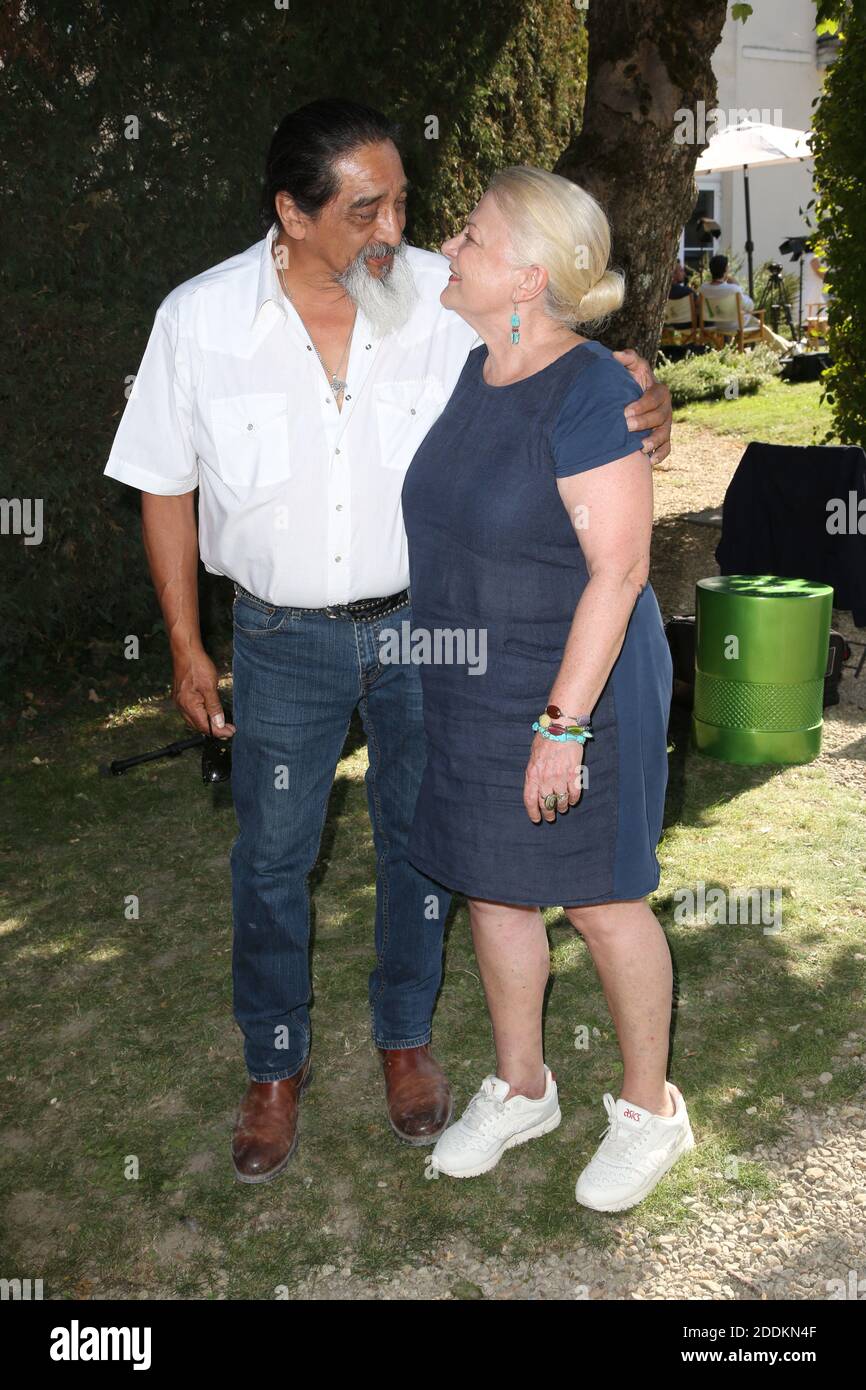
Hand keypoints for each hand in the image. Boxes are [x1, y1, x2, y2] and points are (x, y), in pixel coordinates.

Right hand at [172, 649, 235, 737]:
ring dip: (207, 725)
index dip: (219, 732)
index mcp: (188, 705)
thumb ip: (214, 707)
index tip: (231, 732)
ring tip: (221, 726)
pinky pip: (190, 712)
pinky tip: (208, 715)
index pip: (204, 726)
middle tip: (229, 730)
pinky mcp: (180, 696)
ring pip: (193, 720)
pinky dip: (201, 717)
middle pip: (198, 726)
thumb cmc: (197, 666)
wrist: (185, 651)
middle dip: (214, 730)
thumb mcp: (210, 687)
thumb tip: (219, 723)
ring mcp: (179, 701)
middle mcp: (181, 706)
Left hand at [523, 734, 584, 823]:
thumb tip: (536, 786)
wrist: (561, 727)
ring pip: (561, 800)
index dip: (533, 812)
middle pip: (546, 803)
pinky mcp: (573, 774)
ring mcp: (560, 777)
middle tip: (551, 817)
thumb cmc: (545, 739)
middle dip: (548, 813)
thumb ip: (534, 772)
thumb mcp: (533, 756)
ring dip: (562, 806)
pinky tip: (572, 800)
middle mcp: (545, 778)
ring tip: (562, 808)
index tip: (536, 819)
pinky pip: (574, 793)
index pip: (530, 799)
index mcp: (532, 774)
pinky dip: (573, 799)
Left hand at [614, 349, 672, 464]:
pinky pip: (666, 449)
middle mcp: (666, 409)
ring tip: (641, 447)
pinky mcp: (663, 439)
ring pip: (664, 435)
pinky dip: (660, 456)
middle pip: (660, 418)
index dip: (642, 405)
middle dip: (644, 423)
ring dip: (653, 442)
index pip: (654, 398)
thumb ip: (627, 359)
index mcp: (660, 391)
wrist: (631, 400)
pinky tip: (649, 461)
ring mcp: (666, 425)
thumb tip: (616, 355)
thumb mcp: (631, 368)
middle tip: (627, 427)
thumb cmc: (630, 383)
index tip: (625, 411)